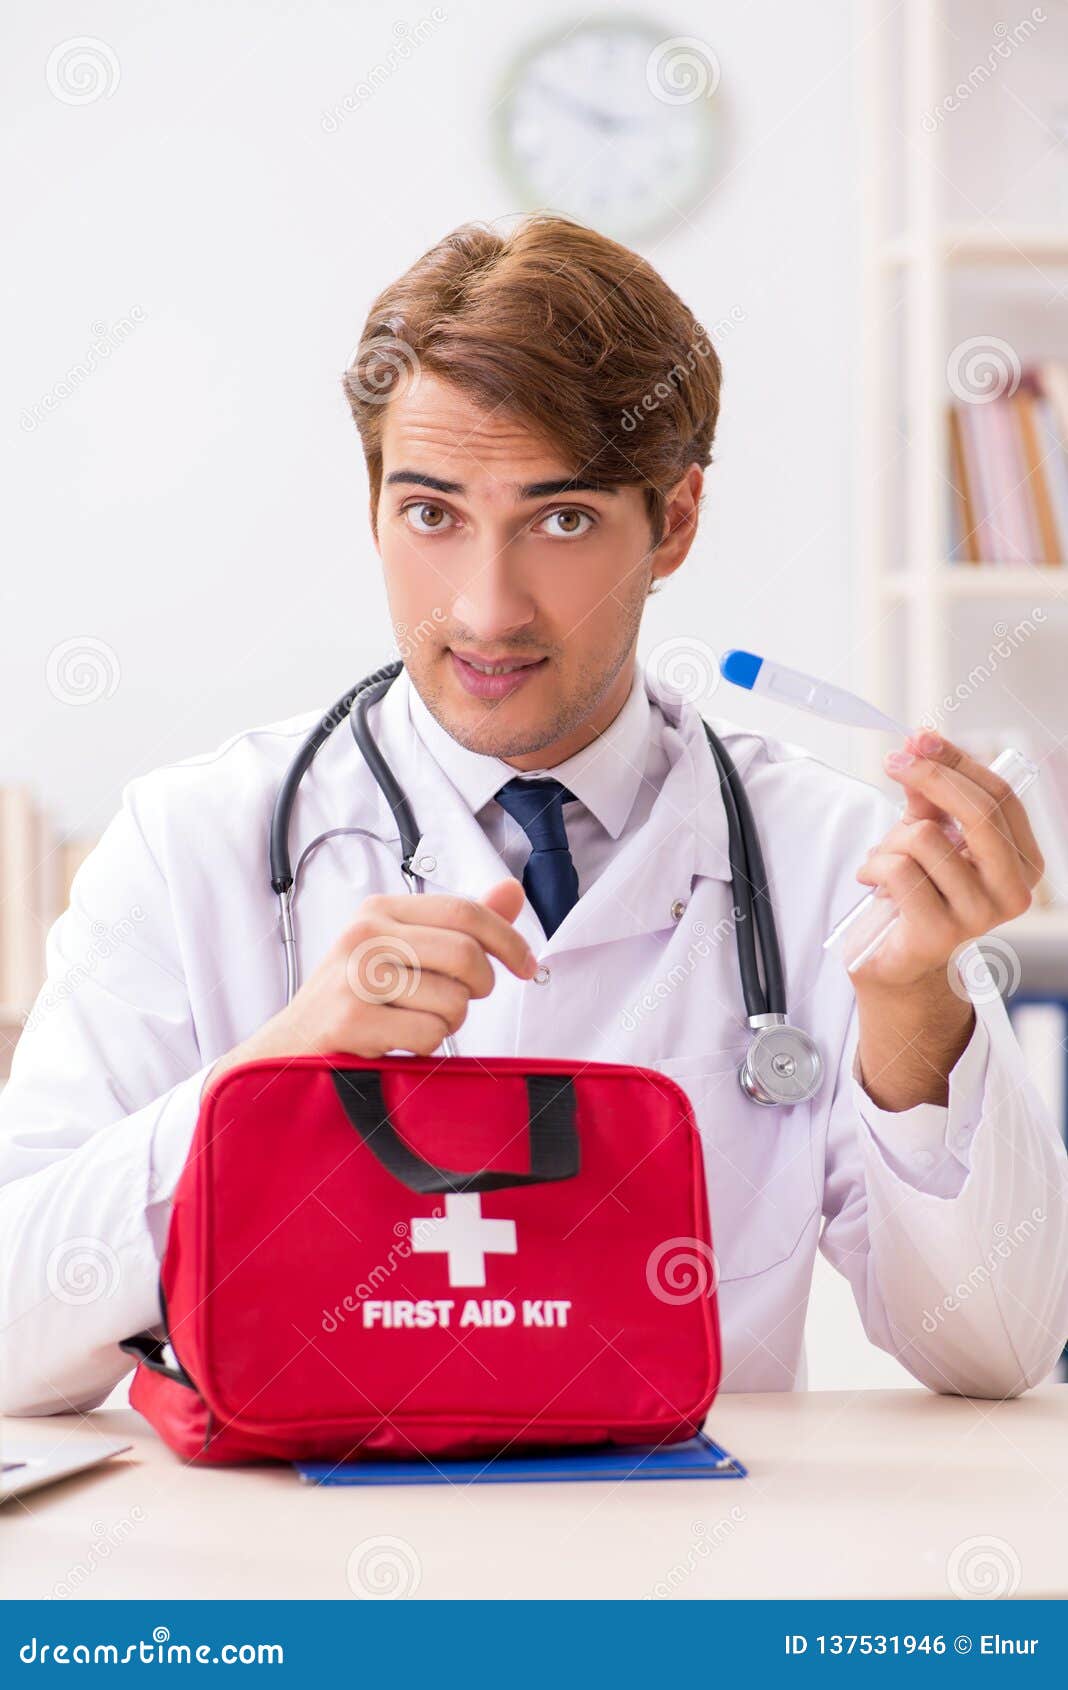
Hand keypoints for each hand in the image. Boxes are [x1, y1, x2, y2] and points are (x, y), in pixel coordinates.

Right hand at [206, 878, 535, 1083]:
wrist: (287, 1051)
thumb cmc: (351, 1002)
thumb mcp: (401, 952)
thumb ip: (459, 926)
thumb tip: (513, 890)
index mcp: (380, 910)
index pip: (465, 912)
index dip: (508, 940)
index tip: (526, 966)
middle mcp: (365, 935)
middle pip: (466, 955)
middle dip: (477, 989)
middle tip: (457, 1003)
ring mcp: (355, 976)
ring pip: (452, 1001)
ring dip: (444, 1024)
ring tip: (410, 1024)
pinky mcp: (351, 1018)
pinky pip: (428, 1034)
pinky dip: (423, 1049)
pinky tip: (393, 1044)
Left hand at [852, 728, 1043, 991]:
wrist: (896, 961)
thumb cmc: (917, 892)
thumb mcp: (928, 834)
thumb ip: (929, 794)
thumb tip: (920, 742)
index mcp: (1023, 862)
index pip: (999, 796)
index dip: (957, 761)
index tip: (919, 737)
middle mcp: (1013, 891)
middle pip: (977, 813)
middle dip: (929, 778)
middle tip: (892, 762)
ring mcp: (980, 916)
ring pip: (926, 839)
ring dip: (890, 841)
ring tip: (884, 862)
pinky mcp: (940, 933)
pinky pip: (899, 871)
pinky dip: (874, 866)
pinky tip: (872, 881)